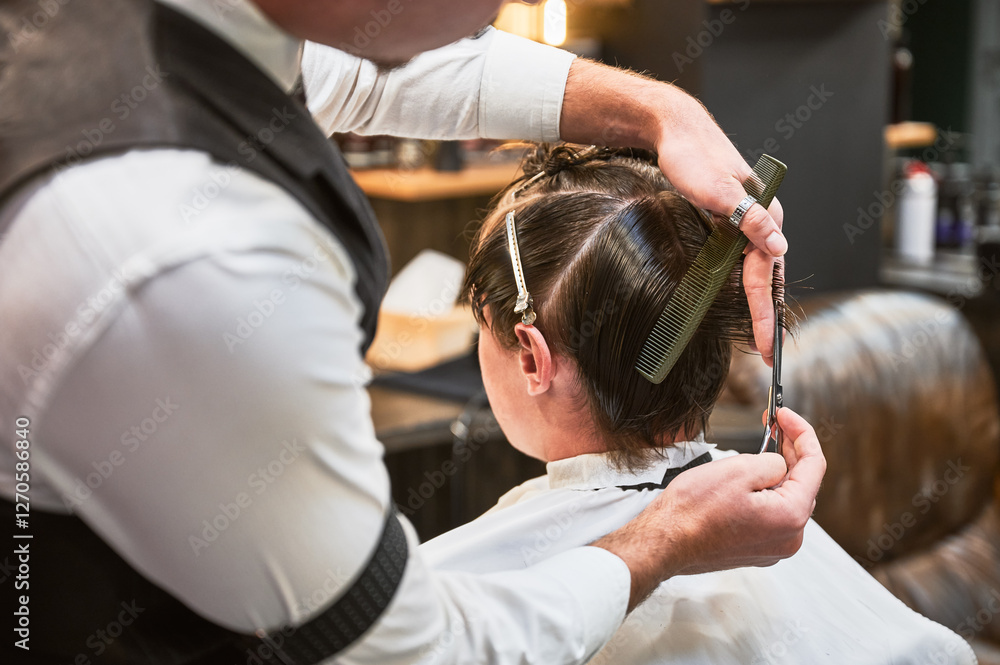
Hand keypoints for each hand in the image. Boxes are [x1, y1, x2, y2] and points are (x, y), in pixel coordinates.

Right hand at [592, 407, 824, 609]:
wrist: (665, 542)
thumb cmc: (693, 512)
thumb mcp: (738, 469)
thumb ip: (772, 461)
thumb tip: (779, 463)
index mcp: (791, 516)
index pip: (814, 466)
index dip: (802, 433)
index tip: (785, 416)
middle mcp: (788, 537)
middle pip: (802, 483)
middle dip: (790, 451)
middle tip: (774, 426)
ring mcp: (772, 546)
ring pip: (786, 499)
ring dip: (776, 472)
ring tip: (760, 448)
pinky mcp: (756, 549)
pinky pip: (770, 515)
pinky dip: (765, 493)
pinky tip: (748, 478)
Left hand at [651, 91, 785, 364]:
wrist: (676, 130)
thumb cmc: (692, 157)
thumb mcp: (717, 190)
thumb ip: (750, 218)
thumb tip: (781, 248)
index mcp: (766, 214)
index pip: (767, 274)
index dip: (765, 314)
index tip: (767, 345)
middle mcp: (763, 219)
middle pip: (767, 276)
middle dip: (767, 317)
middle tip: (766, 353)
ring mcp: (747, 220)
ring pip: (757, 270)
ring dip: (759, 303)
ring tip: (762, 336)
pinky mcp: (731, 220)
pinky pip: (742, 259)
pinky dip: (744, 283)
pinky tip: (743, 299)